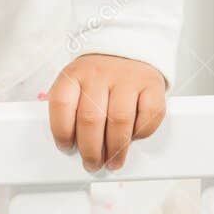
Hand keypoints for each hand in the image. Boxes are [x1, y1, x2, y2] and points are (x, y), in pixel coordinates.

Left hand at [47, 54, 166, 172]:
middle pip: (90, 119)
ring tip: (113, 161)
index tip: (66, 148)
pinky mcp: (152, 83)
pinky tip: (133, 138)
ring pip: (120, 121)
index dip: (62, 132)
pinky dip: (141, 133)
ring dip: (116, 149)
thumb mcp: (77, 85)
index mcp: (74, 74)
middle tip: (92, 164)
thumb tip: (72, 148)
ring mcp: (127, 77)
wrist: (128, 49)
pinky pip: (148, 115)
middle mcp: (99, 73)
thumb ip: (71, 111)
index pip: (62, 104)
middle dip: (91, 150)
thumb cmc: (99, 77)